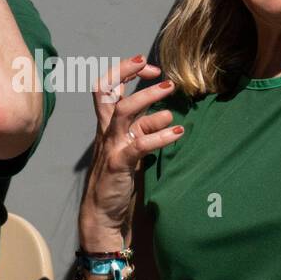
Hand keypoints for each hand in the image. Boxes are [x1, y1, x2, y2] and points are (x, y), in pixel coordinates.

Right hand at [78, 55, 184, 246]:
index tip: (147, 66)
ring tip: (171, 90)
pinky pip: (139, 145)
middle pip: (107, 92)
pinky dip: (159, 136)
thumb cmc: (117, 179)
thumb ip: (143, 129)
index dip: (123, 71)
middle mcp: (107, 132)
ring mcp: (112, 147)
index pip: (106, 89)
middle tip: (156, 69)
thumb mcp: (131, 147)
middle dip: (128, 74)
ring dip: (147, 98)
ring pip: (124, 112)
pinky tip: (178, 133)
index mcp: (107, 126)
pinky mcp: (120, 164)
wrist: (102, 213)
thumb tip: (165, 114)